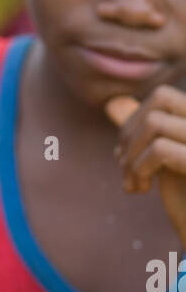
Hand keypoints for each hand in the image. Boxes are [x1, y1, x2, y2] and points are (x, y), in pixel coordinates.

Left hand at [107, 90, 185, 247]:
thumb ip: (139, 131)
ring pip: (155, 123)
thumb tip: (112, 104)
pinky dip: (140, 169)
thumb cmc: (183, 196)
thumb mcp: (158, 159)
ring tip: (133, 185)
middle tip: (124, 167)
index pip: (162, 96)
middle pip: (160, 98)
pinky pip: (160, 149)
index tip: (126, 155)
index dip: (134, 121)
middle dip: (130, 132)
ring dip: (131, 156)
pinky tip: (142, 190)